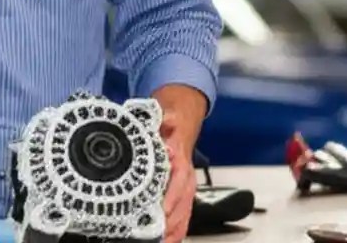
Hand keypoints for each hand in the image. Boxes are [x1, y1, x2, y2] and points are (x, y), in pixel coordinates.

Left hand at [160, 113, 196, 242]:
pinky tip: (167, 240)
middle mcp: (185, 177)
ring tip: (163, 241)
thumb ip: (166, 120)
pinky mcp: (180, 195)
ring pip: (183, 214)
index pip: (180, 181)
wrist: (180, 122)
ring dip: (174, 230)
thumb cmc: (170, 124)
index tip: (164, 210)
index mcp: (181, 160)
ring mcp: (184, 188)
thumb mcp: (165, 117)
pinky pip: (182, 216)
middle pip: (183, 204)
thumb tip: (169, 121)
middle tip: (160, 234)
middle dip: (172, 221)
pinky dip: (176, 231)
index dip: (172, 197)